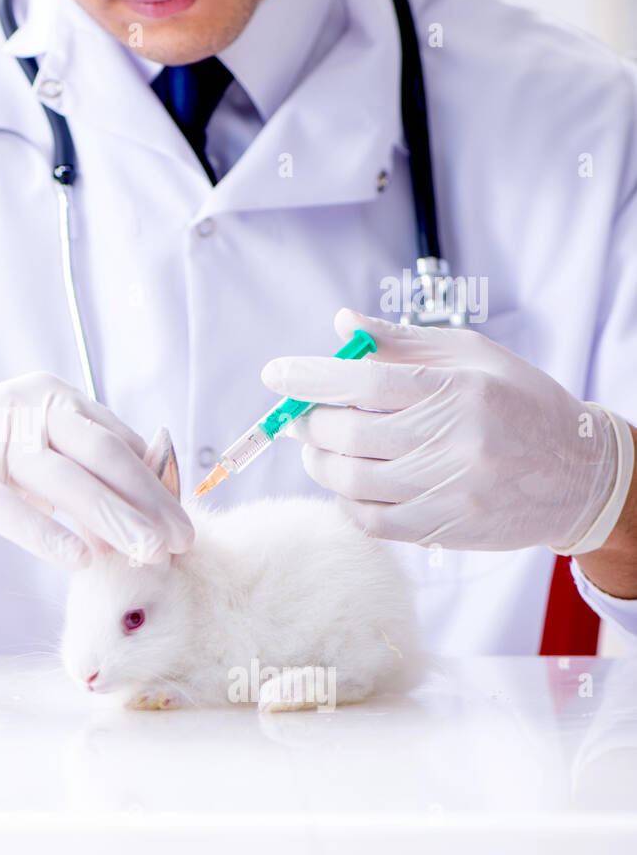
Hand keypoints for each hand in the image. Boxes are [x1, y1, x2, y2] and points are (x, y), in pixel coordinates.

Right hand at [0, 372, 194, 567]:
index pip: (119, 441)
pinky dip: (47, 534)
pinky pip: (11, 509)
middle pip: (102, 454)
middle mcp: (28, 406)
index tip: (184, 521)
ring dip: (113, 519)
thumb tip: (154, 492)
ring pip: (64, 480)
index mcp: (54, 398)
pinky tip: (79, 560)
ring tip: (148, 555)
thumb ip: (85, 463)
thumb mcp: (35, 450)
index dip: (157, 484)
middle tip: (181, 541)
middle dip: (148, 500)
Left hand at [260, 308, 627, 552]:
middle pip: (348, 436)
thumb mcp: (472, 356)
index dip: (311, 378)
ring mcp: (447, 492)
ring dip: (320, 462)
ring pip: (351, 481)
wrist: (578, 475)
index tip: (275, 373)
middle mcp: (453, 444)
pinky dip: (344, 499)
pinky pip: (369, 520)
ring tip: (319, 448)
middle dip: (309, 423)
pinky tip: (348, 481)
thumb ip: (402, 343)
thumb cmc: (518, 403)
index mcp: (457, 392)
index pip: (365, 383)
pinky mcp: (443, 529)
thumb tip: (342, 325)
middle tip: (300, 416)